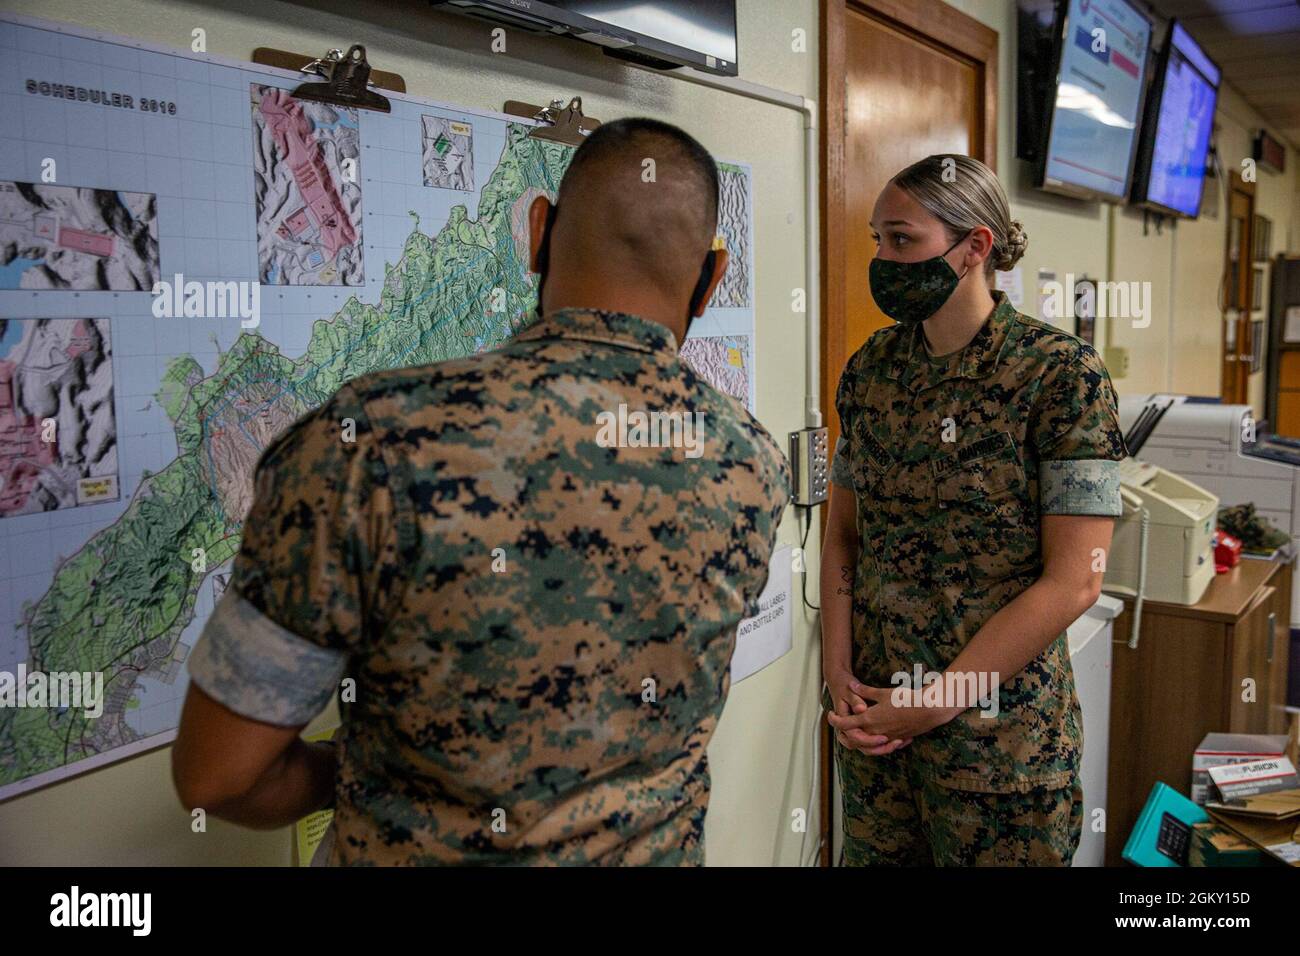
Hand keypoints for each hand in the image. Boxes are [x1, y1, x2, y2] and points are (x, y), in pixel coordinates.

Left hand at [827, 680, 960, 742]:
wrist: (928, 710)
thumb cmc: (906, 699)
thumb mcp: (883, 693)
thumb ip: (865, 691)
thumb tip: (852, 686)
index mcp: (869, 720)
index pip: (845, 724)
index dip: (834, 720)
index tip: (829, 715)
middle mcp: (875, 732)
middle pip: (852, 740)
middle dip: (843, 735)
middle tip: (840, 726)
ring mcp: (886, 738)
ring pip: (866, 747)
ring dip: (858, 742)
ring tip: (854, 734)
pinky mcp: (896, 740)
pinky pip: (881, 747)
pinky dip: (874, 745)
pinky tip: (875, 737)